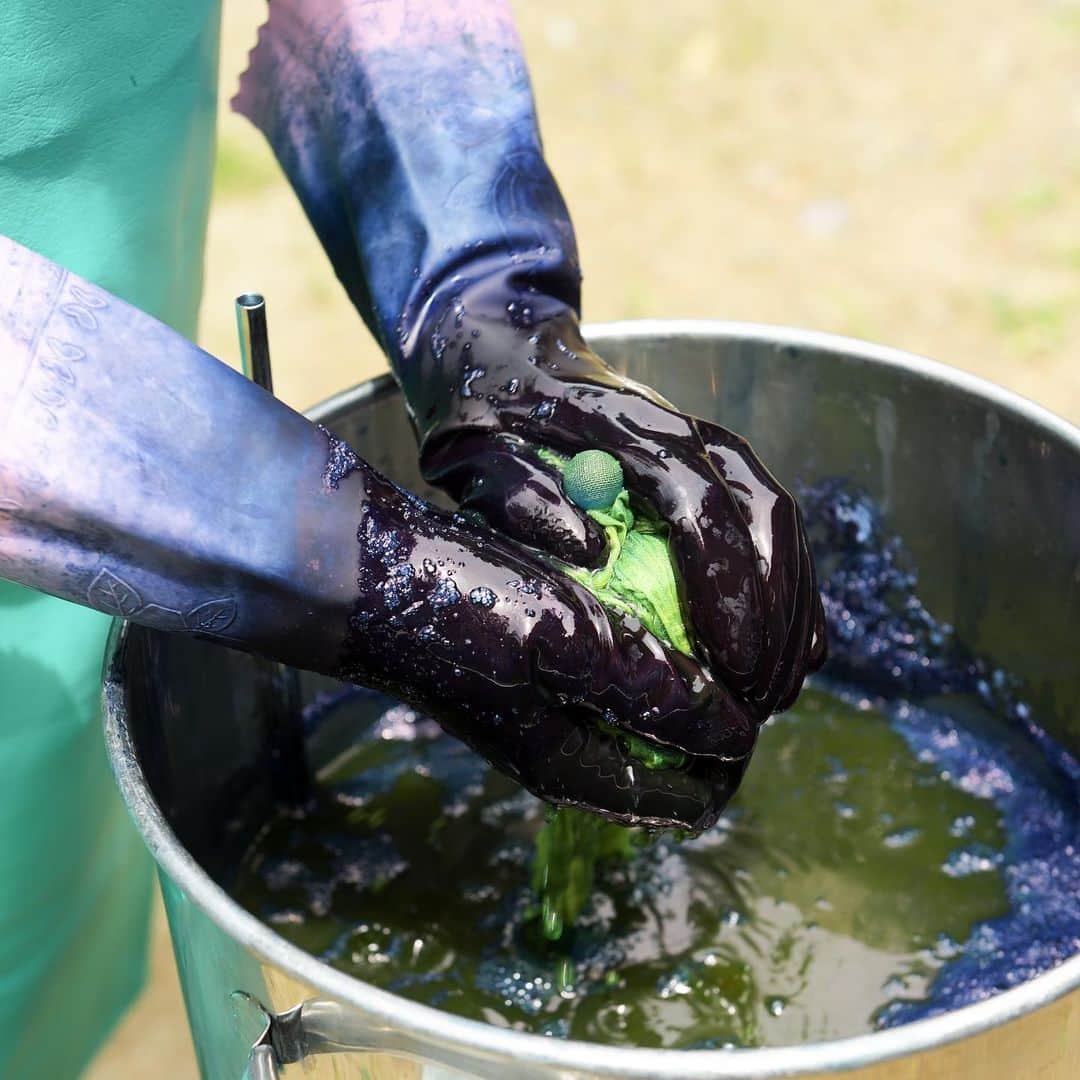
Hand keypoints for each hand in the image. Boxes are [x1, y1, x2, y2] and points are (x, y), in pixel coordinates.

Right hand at [337, 461, 757, 830]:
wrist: (377, 578)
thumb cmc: (463, 609)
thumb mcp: (567, 645)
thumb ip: (654, 694)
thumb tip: (739, 734)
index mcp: (577, 769)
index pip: (692, 796)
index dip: (740, 753)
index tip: (764, 693)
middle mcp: (571, 755)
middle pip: (678, 762)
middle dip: (721, 717)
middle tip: (743, 651)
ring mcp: (555, 718)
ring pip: (654, 722)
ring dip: (691, 685)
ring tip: (709, 626)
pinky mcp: (544, 679)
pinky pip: (623, 684)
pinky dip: (654, 656)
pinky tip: (658, 604)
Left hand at [404, 268, 826, 722]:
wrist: (514, 357)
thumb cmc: (487, 418)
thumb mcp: (478, 456)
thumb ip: (521, 497)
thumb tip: (587, 551)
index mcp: (633, 431)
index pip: (703, 510)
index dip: (726, 592)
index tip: (731, 669)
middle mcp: (690, 433)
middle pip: (764, 519)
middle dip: (773, 616)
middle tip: (762, 700)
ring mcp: (710, 446)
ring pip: (780, 524)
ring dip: (791, 608)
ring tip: (779, 689)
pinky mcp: (717, 465)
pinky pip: (771, 526)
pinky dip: (788, 587)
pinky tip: (787, 648)